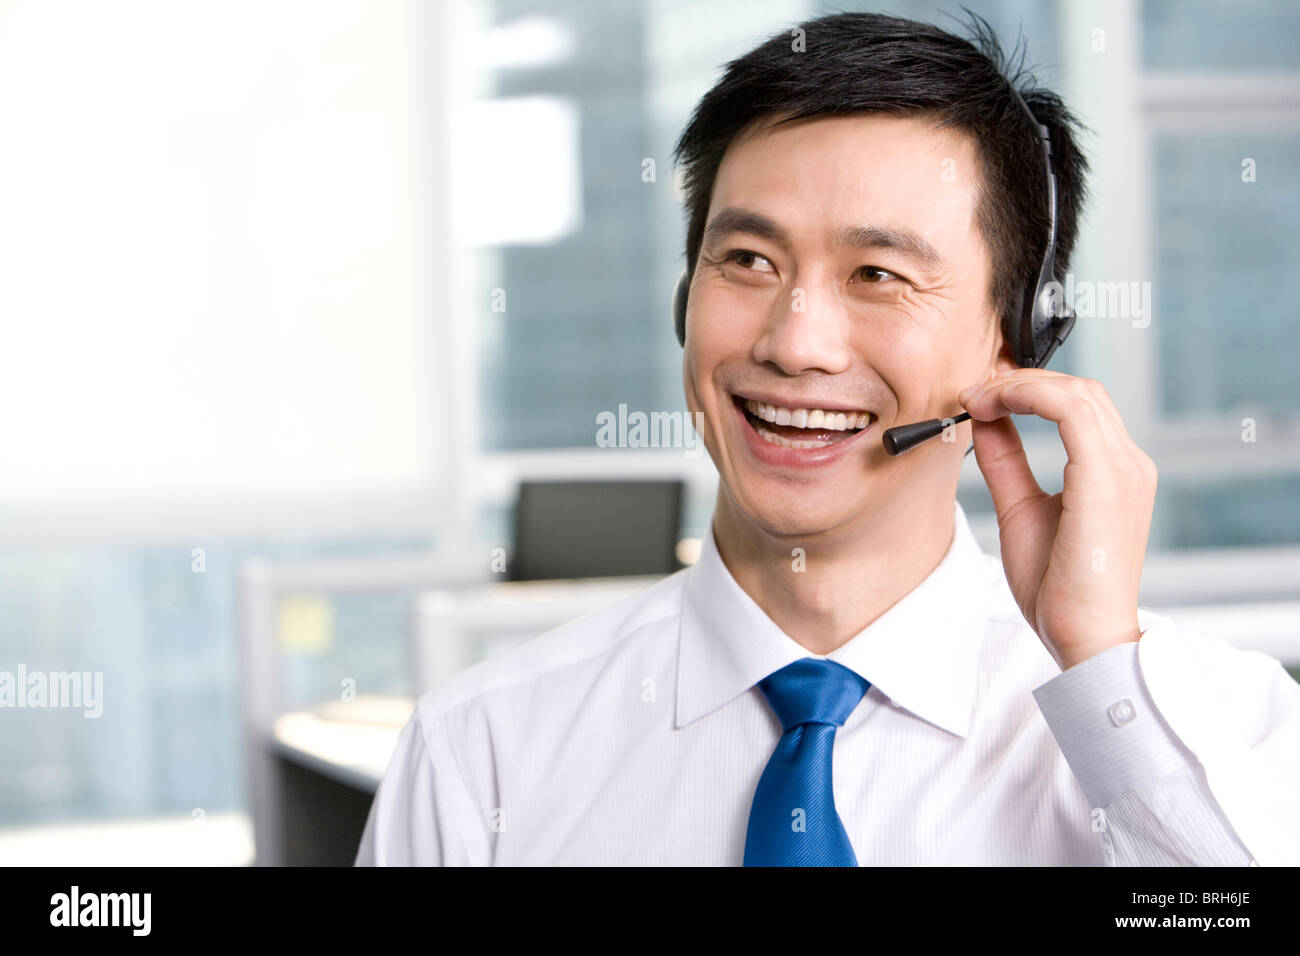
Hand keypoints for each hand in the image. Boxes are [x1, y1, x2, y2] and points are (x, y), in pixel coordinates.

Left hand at [957, 369, 1157, 670]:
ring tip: (976, 397)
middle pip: (1080, 389)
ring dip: (1019, 384)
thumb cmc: (1058, 589)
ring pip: (1076, 390)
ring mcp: (1123, 468)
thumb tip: (985, 420)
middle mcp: (1127, 463)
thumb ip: (1006, 462)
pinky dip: (1029, 395)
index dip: (1028, 388)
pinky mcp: (1107, 477)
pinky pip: (1071, 410)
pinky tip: (991, 404)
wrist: (1084, 637)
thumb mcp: (1020, 509)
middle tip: (973, 386)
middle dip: (1022, 379)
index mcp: (1113, 472)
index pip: (1077, 405)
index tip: (981, 393)